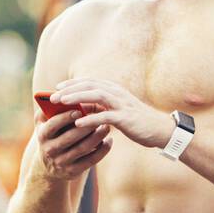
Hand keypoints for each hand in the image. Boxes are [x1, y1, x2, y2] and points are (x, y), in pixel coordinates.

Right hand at [34, 105, 112, 181]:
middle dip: (86, 126)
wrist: (50, 165)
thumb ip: (49, 109)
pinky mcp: (73, 172)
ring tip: (107, 126)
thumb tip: (64, 94)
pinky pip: (91, 161)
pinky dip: (102, 150)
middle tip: (100, 115)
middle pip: (70, 137)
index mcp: (42, 135)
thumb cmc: (52, 135)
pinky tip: (109, 140)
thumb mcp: (44, 123)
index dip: (65, 117)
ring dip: (97, 136)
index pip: (53, 125)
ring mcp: (61, 163)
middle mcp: (50, 150)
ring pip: (83, 148)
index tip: (79, 110)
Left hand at [50, 78, 173, 149]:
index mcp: (115, 90)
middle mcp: (117, 93)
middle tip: (52, 96)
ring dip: (76, 98)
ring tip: (61, 103)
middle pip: (90, 85)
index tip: (57, 87)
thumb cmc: (137, 122)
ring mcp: (122, 104)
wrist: (160, 130)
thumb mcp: (117, 112)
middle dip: (70, 89)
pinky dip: (90, 118)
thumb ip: (102, 108)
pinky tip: (77, 123)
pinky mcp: (126, 118)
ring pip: (96, 96)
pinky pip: (105, 116)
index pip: (90, 82)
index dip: (73, 83)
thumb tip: (83, 109)